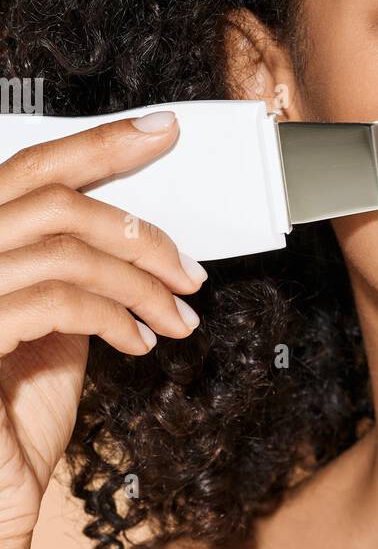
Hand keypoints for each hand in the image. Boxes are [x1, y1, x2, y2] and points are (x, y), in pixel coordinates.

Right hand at [0, 111, 205, 548]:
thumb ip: (73, 272)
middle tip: (190, 270)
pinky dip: (115, 315)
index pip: (31, 167)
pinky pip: (57, 300)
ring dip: (141, 282)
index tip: (161, 131)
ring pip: (65, 248)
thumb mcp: (52, 326)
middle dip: (137, 227)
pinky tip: (140, 343)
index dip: (98, 143)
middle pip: (51, 196)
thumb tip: (134, 230)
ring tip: (178, 318)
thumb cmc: (14, 417)